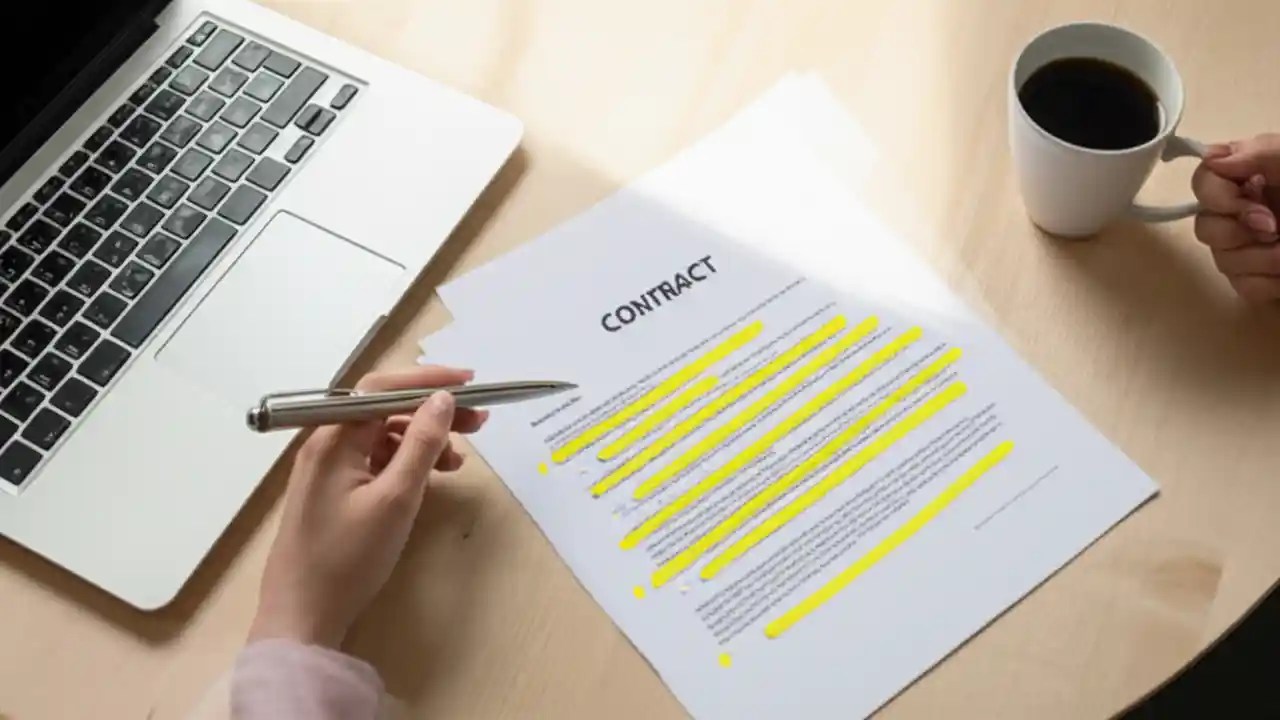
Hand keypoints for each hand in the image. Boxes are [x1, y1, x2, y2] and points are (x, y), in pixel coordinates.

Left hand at [248, 365, 487, 647]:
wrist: (301, 616)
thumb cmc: (348, 558)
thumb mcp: (395, 499)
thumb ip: (422, 444)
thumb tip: (442, 399)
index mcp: (334, 438)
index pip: (382, 388)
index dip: (428, 380)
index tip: (471, 384)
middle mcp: (327, 443)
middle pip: (386, 410)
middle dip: (433, 411)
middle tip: (480, 422)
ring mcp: (329, 468)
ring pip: (384, 436)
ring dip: (424, 440)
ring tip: (459, 461)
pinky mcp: (334, 491)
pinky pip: (376, 461)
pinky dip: (407, 463)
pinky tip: (432, 478)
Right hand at [1192, 134, 1279, 301]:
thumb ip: (1259, 153)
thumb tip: (1212, 157)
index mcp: (1253, 178)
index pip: (1203, 182)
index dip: (1219, 197)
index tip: (1257, 203)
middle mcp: (1243, 212)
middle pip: (1203, 225)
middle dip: (1237, 231)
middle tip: (1276, 231)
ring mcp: (1248, 248)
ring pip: (1221, 259)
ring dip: (1261, 259)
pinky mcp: (1258, 280)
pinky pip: (1242, 287)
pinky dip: (1268, 284)